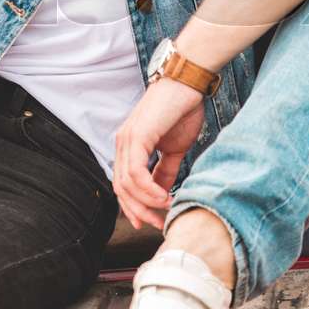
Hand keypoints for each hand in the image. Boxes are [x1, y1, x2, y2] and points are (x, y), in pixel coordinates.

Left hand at [112, 79, 206, 229]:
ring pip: (126, 183)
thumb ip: (165, 169)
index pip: (123, 184)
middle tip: (157, 223)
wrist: (188, 84)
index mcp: (128, 147)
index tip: (150, 221)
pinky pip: (135, 171)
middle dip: (138, 211)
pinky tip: (164, 197)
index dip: (134, 206)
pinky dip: (148, 189)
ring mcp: (126, 139)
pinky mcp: (136, 136)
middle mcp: (122, 143)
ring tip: (166, 209)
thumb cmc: (182, 111)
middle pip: (120, 188)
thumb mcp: (173, 148)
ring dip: (146, 203)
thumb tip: (163, 191)